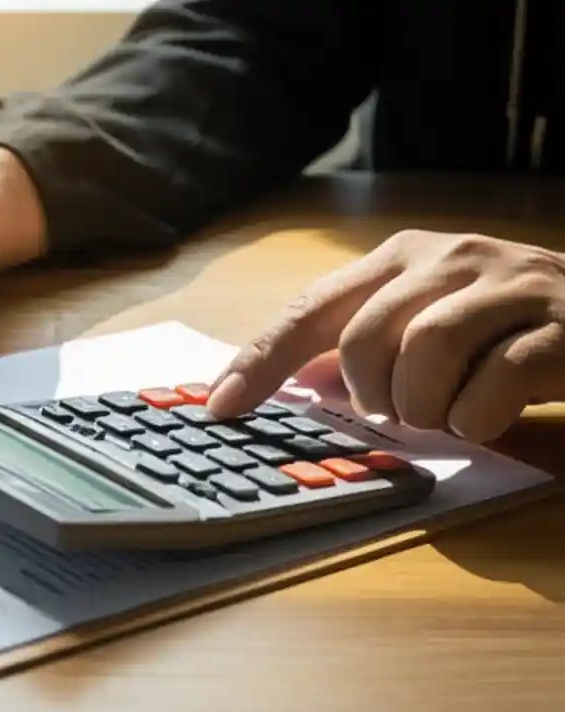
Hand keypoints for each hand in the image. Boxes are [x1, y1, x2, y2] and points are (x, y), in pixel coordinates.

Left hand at [207, 230, 564, 441]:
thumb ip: (363, 340)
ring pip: (424, 354)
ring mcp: (511, 284)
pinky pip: (494, 384)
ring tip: (449, 411)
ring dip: (426, 406)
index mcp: (405, 255)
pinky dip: (477, 418)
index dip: (261, 359)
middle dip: (373, 394)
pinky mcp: (564, 327)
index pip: (312, 308)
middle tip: (402, 408)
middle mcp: (452, 256)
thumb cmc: (508, 329)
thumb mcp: (430, 321)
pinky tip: (487, 415)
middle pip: (363, 337)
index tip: (220, 406)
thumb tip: (283, 378)